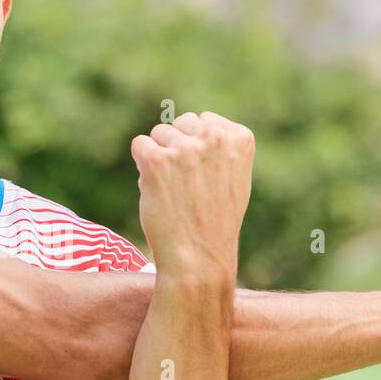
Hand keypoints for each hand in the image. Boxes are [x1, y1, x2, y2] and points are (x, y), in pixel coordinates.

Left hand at [130, 111, 253, 285]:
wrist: (199, 258)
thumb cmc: (214, 223)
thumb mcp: (233, 178)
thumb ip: (219, 148)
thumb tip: (191, 123)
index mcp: (240, 138)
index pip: (204, 121)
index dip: (197, 147)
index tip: (203, 176)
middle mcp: (215, 138)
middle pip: (180, 123)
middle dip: (177, 148)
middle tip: (185, 185)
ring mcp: (185, 148)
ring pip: (158, 134)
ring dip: (159, 157)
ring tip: (173, 189)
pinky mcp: (157, 160)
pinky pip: (140, 145)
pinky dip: (142, 166)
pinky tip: (156, 188)